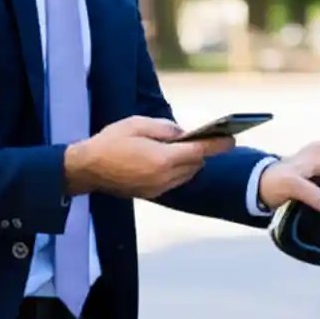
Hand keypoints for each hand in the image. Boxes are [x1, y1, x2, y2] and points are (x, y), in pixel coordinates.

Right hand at [64, 116, 234, 198]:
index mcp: (162, 159)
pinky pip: (174, 182)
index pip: (199, 152)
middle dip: (201, 152)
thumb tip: (183, 133)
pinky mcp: (151, 194)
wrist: (87, 169)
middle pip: (195, 165)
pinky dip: (177, 171)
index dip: (218, 145)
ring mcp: (158, 188)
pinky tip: (168, 159)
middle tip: (202, 138)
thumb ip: (165, 128)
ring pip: (187, 175)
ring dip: (189, 163)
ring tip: (183, 148)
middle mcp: (164, 177)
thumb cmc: (111, 142)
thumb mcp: (138, 124)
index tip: (232, 139)